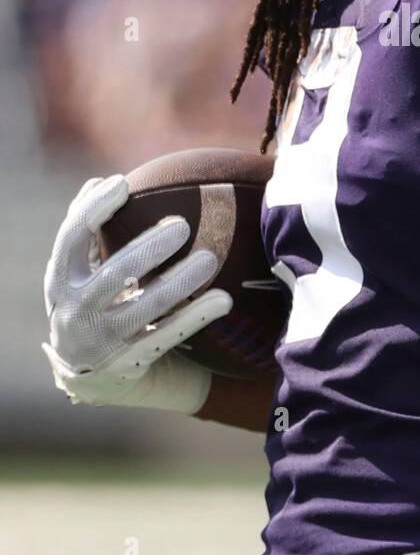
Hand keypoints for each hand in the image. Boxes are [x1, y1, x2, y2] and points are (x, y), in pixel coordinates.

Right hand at [43, 175, 230, 407]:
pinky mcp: (132, 360)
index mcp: (61, 280)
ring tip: (209, 258)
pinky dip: (196, 316)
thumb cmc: (85, 301)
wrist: (85, 373)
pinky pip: (169, 335)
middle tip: (181, 225)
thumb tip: (100, 181)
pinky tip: (223, 299)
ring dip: (180, 282)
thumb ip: (84, 229)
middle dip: (148, 249)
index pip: (70, 239)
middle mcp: (77, 311)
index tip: (122, 184)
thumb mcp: (74, 272)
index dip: (93, 210)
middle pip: (114, 275)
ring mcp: (104, 338)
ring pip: (146, 307)